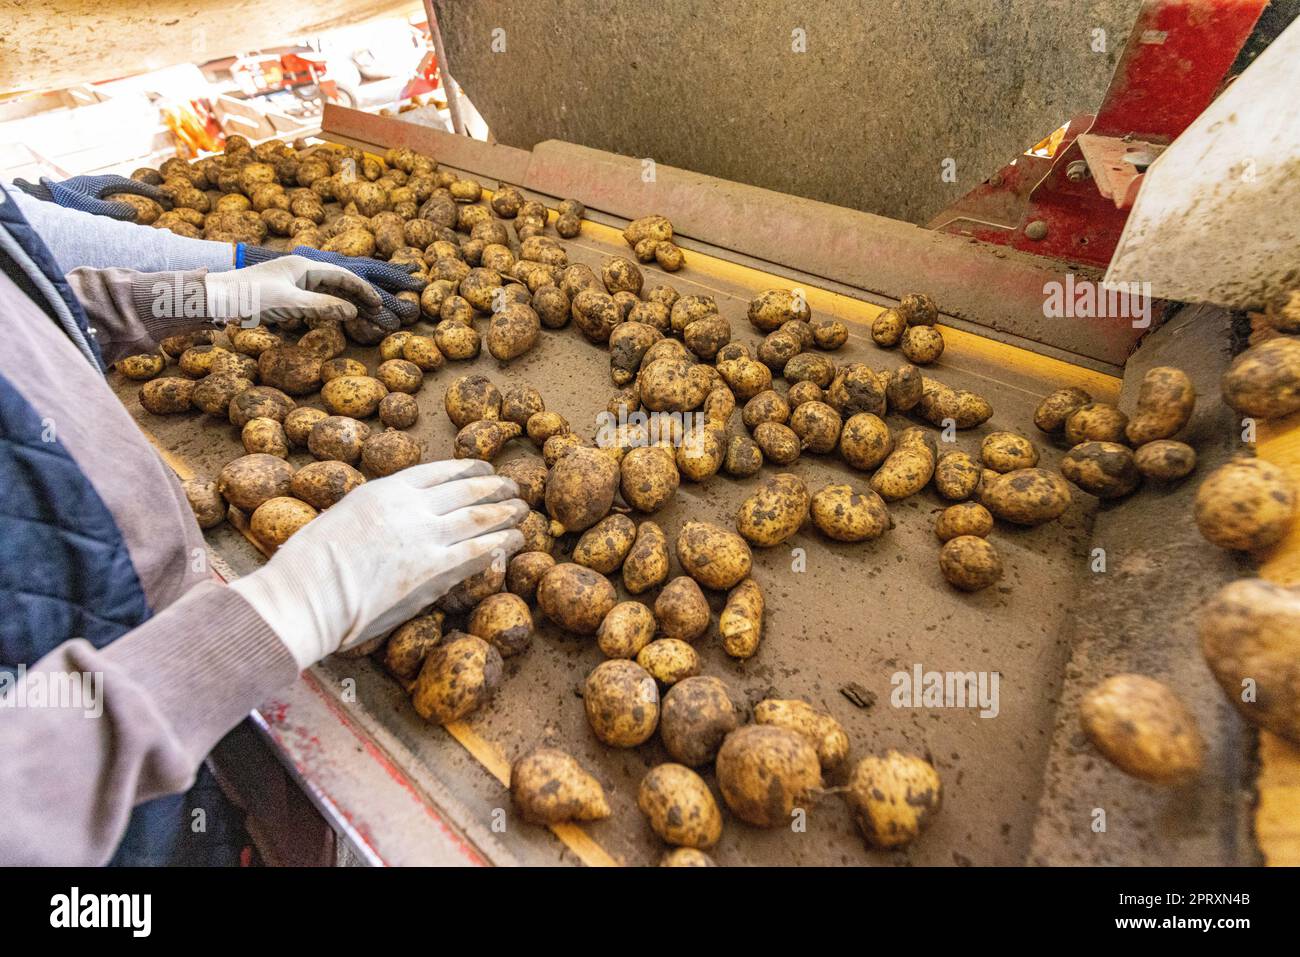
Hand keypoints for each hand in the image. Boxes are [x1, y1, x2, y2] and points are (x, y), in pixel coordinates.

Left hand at [12, 174, 169, 220]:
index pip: (128, 183)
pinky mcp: (82, 195)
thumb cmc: (62, 207)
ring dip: (132, 192)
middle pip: (123, 183)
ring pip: (115, 187)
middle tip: (161, 197)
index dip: (147, 190)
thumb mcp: (90, 209)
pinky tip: (123, 206)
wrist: (39, 203)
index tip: (164, 196)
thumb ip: (113, 210)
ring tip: (146, 200)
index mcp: (98, 183)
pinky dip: (121, 197)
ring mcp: (87, 188)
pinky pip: (108, 194)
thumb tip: (135, 211)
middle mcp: (93, 182)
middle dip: (143, 189)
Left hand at [205, 255, 382, 326]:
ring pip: (325, 288)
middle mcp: (299, 269)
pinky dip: (327, 305)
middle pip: (336, 280)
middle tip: (375, 309)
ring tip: (360, 313)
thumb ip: (323, 307)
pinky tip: (332, 314)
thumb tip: (353, 311)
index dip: (362, 289)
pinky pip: (312, 296)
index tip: (377, 303)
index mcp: (304, 266)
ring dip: (343, 300)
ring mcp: (290, 279)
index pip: (342, 275)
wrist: (217, 298)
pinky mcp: (282, 291)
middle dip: (357, 294)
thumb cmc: (251, 297)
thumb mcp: (291, 304)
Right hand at [230, 460, 527, 669]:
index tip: (482, 468)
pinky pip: (479, 550)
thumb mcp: (341, 517)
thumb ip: (372, 513)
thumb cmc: (308, 565)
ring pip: (479, 517)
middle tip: (513, 486)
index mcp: (384, 489)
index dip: (466, 469)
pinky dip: (502, 542)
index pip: (438, 471)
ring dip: (505, 511)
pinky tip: (516, 539)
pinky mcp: (434, 571)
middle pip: (465, 489)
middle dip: (493, 486)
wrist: (307, 595)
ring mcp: (424, 537)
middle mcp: (410, 506)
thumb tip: (387, 518)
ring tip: (522, 509)